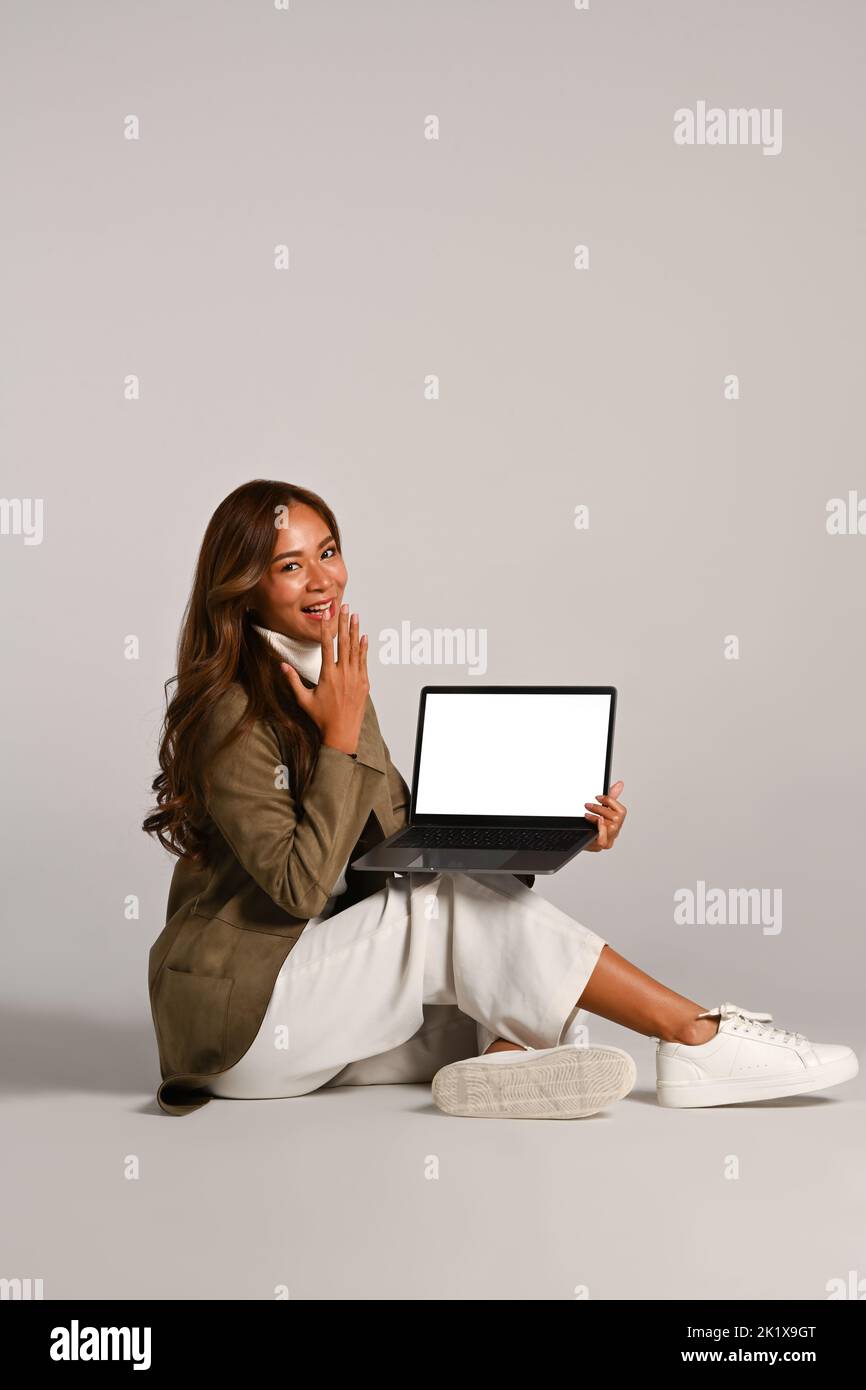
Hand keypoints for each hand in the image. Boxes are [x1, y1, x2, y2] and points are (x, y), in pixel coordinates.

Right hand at [279, 603, 369, 754]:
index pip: (327, 646)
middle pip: (343, 642)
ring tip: (355, 616)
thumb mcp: (303, 699)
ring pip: (356, 649)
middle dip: (343, 623)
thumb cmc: (321, 718)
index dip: (326, 628)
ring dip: (355, 631)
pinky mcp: (364, 683)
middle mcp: (343, 673)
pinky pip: (364, 661)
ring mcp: (356, 678)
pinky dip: (364, 648)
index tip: (326, 614)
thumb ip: (293, 680)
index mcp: (328, 675)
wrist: (342, 734)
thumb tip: (281, 665)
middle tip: (344, 607)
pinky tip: (364, 637)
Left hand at [583, 779, 626, 851]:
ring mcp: (609, 840)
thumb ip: (611, 797)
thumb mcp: (600, 809)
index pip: (622, 811)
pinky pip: (603, 840)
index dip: (610, 801)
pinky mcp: (600, 846)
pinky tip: (595, 824)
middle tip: (588, 805)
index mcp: (617, 822)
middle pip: (617, 818)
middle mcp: (615, 832)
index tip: (598, 797)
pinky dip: (600, 830)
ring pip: (611, 827)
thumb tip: (620, 784)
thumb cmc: (590, 824)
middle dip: (601, 809)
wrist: (577, 837)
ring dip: (597, 818)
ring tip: (587, 815)